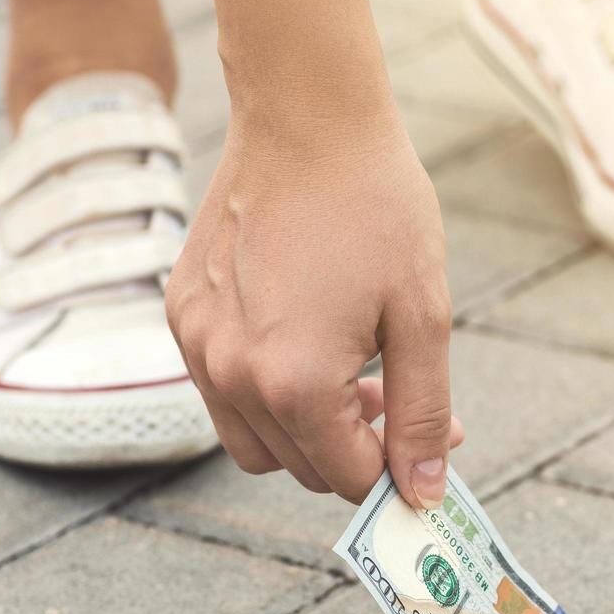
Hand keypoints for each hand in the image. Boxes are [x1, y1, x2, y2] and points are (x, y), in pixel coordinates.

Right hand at [166, 116, 461, 506]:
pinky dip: (265, 389)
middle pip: (299, 468)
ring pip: (253, 440)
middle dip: (357, 449)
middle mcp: (230, 374)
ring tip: (355, 373)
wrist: (307, 119)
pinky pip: (221, 389)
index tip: (433, 437)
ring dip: (307, 430)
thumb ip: (421, 413)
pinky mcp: (180, 314)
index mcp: (293, 382)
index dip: (398, 469)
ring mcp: (195, 345)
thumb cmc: (377, 208)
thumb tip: (424, 494)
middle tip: (400, 398)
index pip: (347, 476)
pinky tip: (308, 337)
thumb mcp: (422, 316)